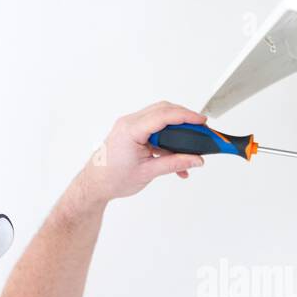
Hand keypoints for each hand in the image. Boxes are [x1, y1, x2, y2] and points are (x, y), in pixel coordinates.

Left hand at [80, 100, 208, 202]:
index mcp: (131, 129)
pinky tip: (177, 159)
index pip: (164, 115)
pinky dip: (168, 140)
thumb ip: (175, 164)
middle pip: (163, 111)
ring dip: (176, 131)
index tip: (202, 121)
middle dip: (184, 119)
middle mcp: (129, 123)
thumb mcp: (148, 172)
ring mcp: (130, 126)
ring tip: (191, 146)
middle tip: (201, 130)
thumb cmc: (113, 179)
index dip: (186, 116)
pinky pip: (154, 130)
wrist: (95, 185)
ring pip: (160, 119)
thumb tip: (196, 160)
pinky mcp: (132, 133)